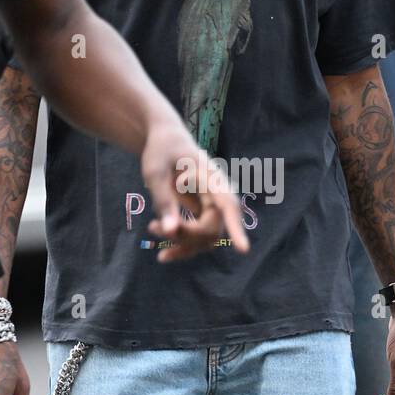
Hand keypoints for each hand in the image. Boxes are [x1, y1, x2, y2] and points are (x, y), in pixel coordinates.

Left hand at [141, 122, 249, 261]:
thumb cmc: (162, 150)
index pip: (228, 205)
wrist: (167, 141)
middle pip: (212, 228)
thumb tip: (170, 231)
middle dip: (185, 235)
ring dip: (182, 243)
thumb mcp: (156, 172)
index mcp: (212, 178)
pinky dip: (182, 246)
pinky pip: (199, 239)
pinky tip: (163, 254)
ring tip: (152, 229)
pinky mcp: (204, 215)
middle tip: (152, 226)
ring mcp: (213, 207)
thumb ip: (164, 201)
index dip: (236, 227)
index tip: (243, 249)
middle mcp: (219, 195)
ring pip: (206, 238)